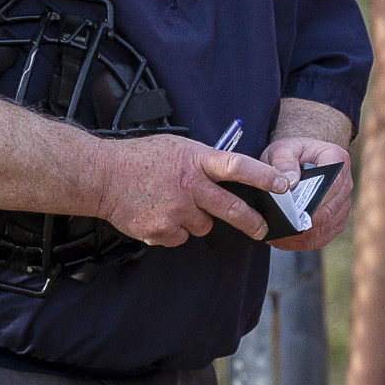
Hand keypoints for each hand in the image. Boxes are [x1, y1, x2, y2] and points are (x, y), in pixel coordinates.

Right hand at [99, 134, 288, 244]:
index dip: (264, 177)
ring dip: (196, 219)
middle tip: (261, 228)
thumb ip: (204, 161)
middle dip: (252, 222)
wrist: (101, 176)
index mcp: (196, 160)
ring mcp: (176, 211)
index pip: (238, 167)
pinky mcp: (161, 230)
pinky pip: (181, 237)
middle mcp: (190, 186)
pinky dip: (174, 230)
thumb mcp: (178, 147)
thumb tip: (230, 174)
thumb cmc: (141, 158)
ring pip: (204, 225)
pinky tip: (158, 214)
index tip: (283, 185)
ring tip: (173, 204)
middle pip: (232, 208)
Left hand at [264, 137, 353, 250]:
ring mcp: (343, 204)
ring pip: (327, 226)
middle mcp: (345, 183)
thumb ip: (284, 161)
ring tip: (279, 237)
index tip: (297, 210)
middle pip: (330, 209)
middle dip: (307, 221)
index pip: (333, 183)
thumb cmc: (292, 153)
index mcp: (337, 159)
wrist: (298, 159)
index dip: (317, 200)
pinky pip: (323, 237)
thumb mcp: (283, 149)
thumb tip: (290, 182)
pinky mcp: (336, 220)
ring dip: (304, 235)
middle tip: (284, 228)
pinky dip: (305, 242)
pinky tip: (286, 241)